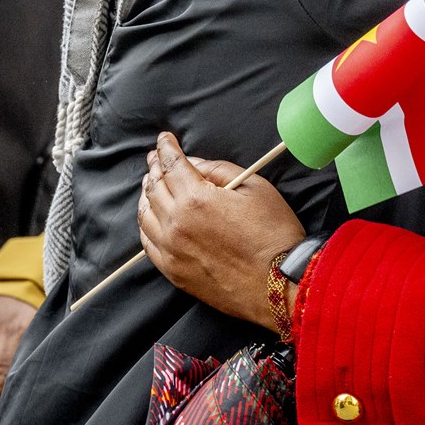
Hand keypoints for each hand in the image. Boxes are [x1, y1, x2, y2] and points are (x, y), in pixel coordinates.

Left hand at [138, 132, 305, 331]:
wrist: (279, 285)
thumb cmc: (273, 234)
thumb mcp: (255, 188)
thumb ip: (220, 171)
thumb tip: (195, 165)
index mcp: (195, 199)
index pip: (172, 164)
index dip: (166, 148)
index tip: (164, 140)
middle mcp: (175, 224)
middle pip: (155, 188)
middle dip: (155, 168)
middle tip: (155, 159)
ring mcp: (171, 250)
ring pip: (145, 215)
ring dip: (147, 195)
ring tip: (152, 185)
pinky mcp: (173, 272)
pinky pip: (148, 244)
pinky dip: (146, 225)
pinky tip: (152, 218)